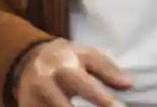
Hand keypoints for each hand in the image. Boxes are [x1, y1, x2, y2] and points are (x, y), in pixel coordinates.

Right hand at [14, 39, 132, 106]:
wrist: (27, 58)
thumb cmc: (66, 58)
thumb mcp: (87, 55)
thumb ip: (107, 69)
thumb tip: (128, 84)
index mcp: (64, 67)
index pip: (86, 86)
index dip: (103, 100)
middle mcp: (45, 83)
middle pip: (63, 106)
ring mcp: (33, 98)